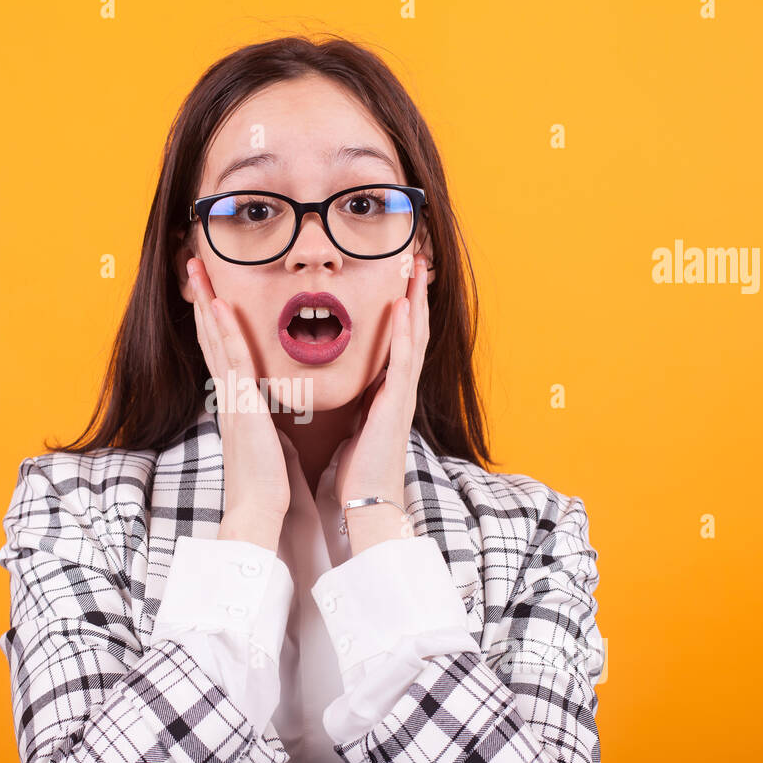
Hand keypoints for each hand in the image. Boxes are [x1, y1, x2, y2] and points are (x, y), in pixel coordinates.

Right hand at [188, 257, 289, 550]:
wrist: (260, 511)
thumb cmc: (268, 483)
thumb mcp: (269, 440)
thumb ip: (265, 419)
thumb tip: (271, 412)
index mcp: (234, 402)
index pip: (221, 350)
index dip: (211, 318)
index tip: (209, 289)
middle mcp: (227, 395)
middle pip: (209, 337)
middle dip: (201, 299)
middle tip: (193, 265)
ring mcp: (231, 399)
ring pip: (215, 340)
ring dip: (206, 302)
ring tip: (197, 270)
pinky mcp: (241, 407)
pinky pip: (233, 362)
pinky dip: (223, 332)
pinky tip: (218, 306)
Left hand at [334, 255, 429, 554]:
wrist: (367, 503)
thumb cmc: (357, 471)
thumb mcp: (353, 427)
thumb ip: (354, 405)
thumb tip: (345, 392)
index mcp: (387, 393)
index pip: (398, 341)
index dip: (402, 309)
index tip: (401, 279)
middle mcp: (399, 389)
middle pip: (412, 331)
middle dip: (415, 294)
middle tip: (417, 259)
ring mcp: (401, 396)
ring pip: (413, 338)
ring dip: (416, 301)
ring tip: (417, 269)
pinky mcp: (396, 406)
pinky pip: (403, 361)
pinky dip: (405, 332)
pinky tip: (405, 306)